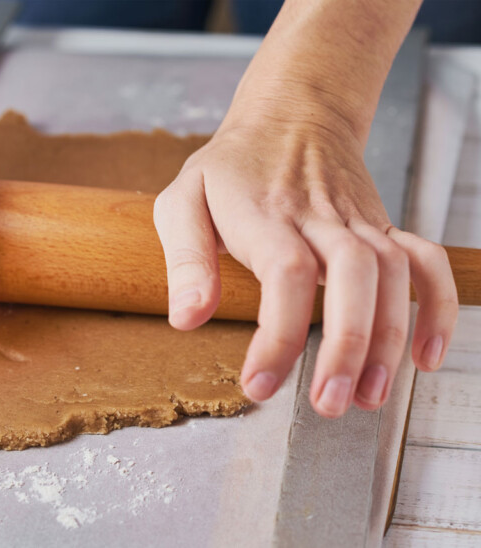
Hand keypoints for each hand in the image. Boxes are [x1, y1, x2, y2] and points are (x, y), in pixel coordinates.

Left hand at [154, 105, 457, 417]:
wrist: (291, 114)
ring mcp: (357, 220)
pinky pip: (425, 261)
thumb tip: (187, 320)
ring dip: (389, 339)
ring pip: (393, 273)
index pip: (284, 273)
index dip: (279, 334)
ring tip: (368, 398)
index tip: (259, 384)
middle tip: (329, 404)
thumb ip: (186, 259)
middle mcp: (319, 216)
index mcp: (264, 213)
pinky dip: (438, 307)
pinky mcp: (382, 225)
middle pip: (351, 273)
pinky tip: (424, 355)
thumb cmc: (230, 168)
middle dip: (348, 344)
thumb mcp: (183, 200)